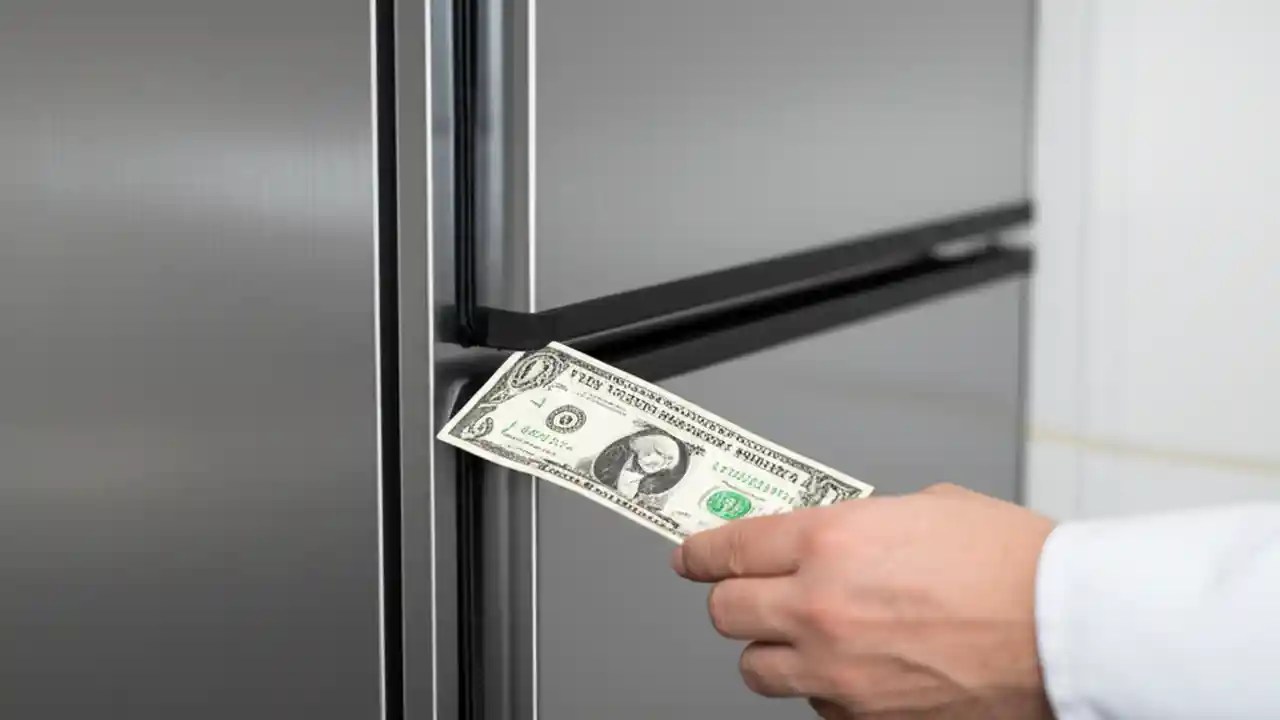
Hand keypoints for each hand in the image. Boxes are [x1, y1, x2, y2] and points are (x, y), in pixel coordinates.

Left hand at [671, 484, 1055, 718]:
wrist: (1066, 629)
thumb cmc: (1014, 565)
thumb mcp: (927, 508)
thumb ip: (862, 524)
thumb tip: (835, 537)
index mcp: (832, 540)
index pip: (730, 546)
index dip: (700, 552)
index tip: (690, 556)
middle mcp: (821, 605)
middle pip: (727, 611)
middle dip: (732, 599)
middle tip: (746, 592)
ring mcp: (839, 669)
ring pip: (757, 669)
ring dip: (771, 650)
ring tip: (802, 637)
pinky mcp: (865, 716)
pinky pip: (815, 704)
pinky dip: (824, 688)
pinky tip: (856, 669)